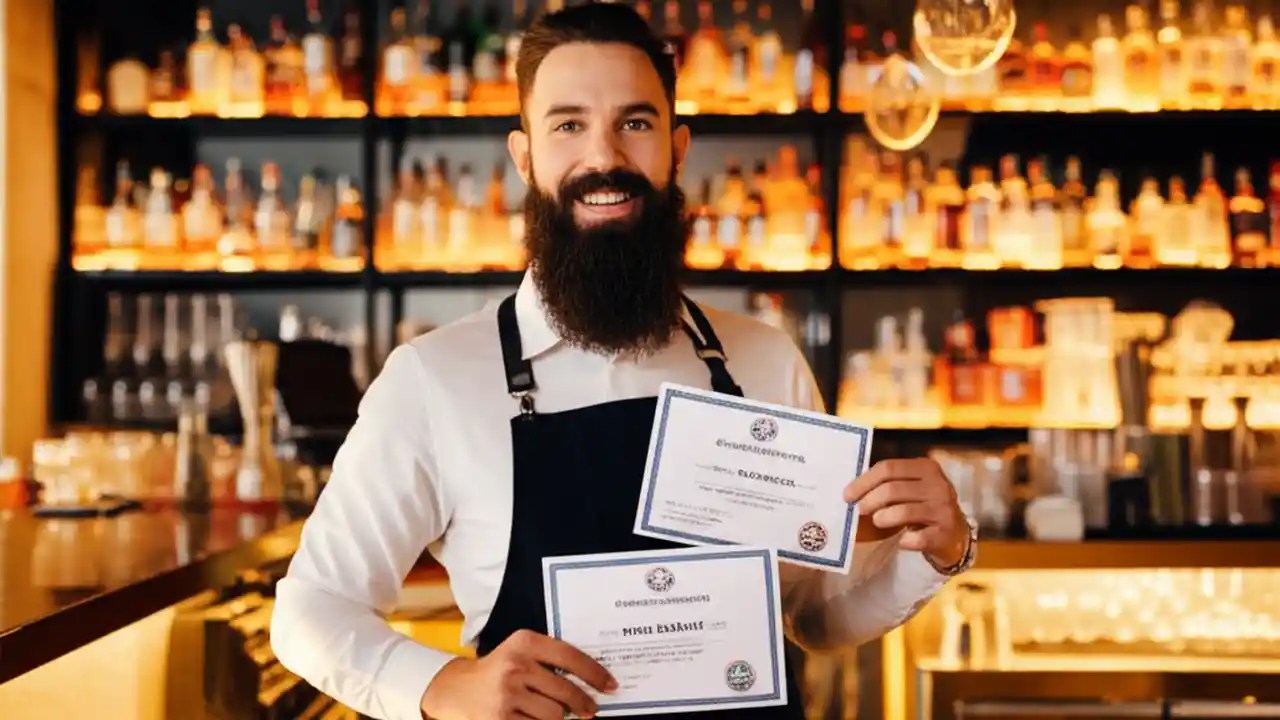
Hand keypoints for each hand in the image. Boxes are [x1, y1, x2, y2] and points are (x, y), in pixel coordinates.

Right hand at [420, 629, 616, 719]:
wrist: (457, 690)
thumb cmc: (499, 670)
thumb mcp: (521, 652)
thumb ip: (551, 659)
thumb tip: (592, 681)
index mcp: (524, 642)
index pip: (570, 656)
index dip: (595, 673)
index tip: (610, 685)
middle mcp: (515, 665)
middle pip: (566, 691)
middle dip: (582, 703)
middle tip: (590, 709)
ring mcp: (507, 694)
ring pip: (554, 715)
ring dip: (558, 717)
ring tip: (552, 712)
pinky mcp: (500, 719)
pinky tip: (535, 719)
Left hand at [844, 458, 968, 569]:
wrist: (955, 534)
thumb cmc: (925, 506)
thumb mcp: (912, 487)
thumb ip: (889, 483)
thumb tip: (853, 490)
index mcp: (926, 468)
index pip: (888, 468)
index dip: (864, 482)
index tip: (848, 495)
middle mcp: (938, 485)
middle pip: (892, 489)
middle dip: (870, 500)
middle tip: (859, 510)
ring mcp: (943, 509)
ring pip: (903, 511)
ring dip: (883, 518)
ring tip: (878, 521)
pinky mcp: (944, 533)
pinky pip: (918, 538)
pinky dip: (905, 540)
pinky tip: (901, 541)